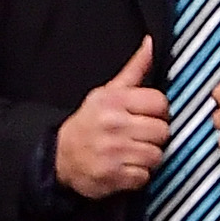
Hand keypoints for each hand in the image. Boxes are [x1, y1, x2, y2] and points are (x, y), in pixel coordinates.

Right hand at [56, 35, 169, 196]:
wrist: (58, 158)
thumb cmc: (88, 123)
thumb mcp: (106, 93)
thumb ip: (134, 70)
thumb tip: (150, 43)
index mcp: (115, 101)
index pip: (160, 104)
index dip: (158, 113)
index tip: (146, 117)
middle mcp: (113, 125)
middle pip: (162, 132)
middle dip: (154, 137)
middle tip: (138, 138)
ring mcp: (112, 152)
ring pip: (155, 155)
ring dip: (147, 157)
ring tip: (132, 153)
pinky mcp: (111, 176)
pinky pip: (143, 177)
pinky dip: (137, 176)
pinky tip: (124, 168)